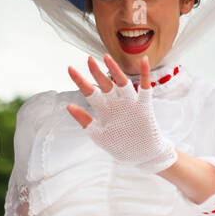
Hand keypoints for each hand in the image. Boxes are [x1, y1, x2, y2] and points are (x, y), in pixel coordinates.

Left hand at [65, 55, 177, 171]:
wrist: (143, 156)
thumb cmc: (121, 146)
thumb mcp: (98, 135)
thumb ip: (85, 121)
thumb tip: (68, 106)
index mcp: (104, 109)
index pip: (90, 91)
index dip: (80, 81)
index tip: (70, 69)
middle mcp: (116, 103)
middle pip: (104, 83)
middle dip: (96, 72)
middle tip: (88, 59)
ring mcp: (130, 103)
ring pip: (122, 82)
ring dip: (115, 70)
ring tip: (106, 58)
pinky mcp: (144, 106)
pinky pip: (145, 88)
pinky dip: (145, 74)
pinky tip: (144, 61)